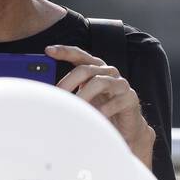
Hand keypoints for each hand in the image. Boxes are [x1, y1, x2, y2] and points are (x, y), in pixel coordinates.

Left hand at [46, 44, 154, 168]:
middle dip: (69, 81)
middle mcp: (108, 73)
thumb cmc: (102, 111)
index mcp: (95, 69)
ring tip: (75, 108)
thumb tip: (48, 93)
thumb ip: (70, 92)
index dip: (64, 51)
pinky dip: (104, 109)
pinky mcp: (130, 98)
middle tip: (57, 94)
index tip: (48, 50)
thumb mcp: (84, 99)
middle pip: (86, 69)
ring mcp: (120, 84)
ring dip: (84, 95)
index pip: (79, 55)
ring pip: (99, 82)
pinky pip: (116, 101)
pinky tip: (96, 116)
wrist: (126, 128)